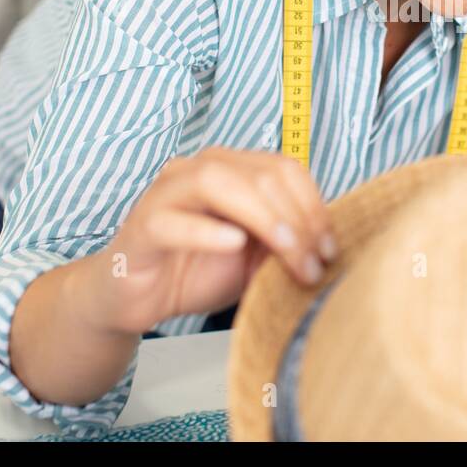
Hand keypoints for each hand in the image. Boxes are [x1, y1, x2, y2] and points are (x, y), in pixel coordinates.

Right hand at [86, 147, 335, 335]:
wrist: (136, 298)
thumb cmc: (195, 270)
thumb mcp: (255, 260)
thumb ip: (284, 244)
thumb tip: (326, 246)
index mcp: (232, 170)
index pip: (284, 168)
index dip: (314, 205)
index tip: (330, 249)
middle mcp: (199, 170)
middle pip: (260, 174)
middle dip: (297, 219)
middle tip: (315, 263)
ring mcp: (167, 193)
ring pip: (218, 182)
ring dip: (264, 219)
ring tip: (287, 253)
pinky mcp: (142, 226)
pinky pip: (173, 221)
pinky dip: (207, 231)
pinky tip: (233, 244)